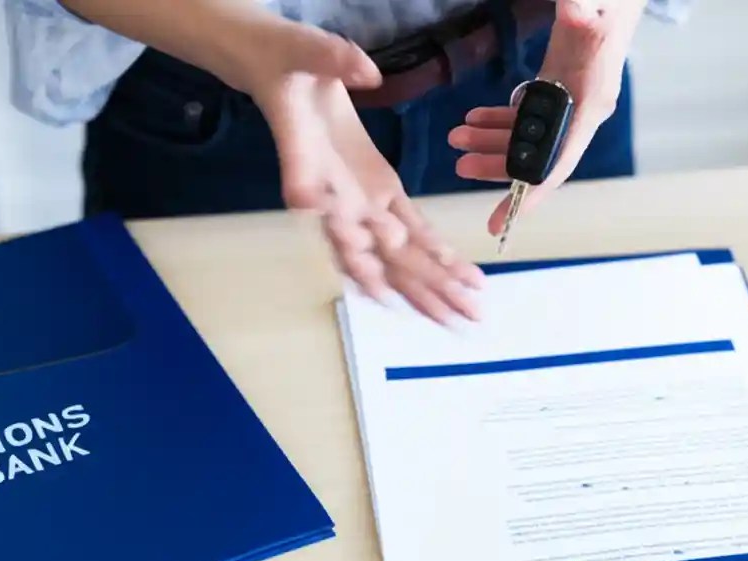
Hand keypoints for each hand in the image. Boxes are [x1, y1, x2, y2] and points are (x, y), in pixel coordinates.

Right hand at [241, 23, 484, 324]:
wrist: (281, 69)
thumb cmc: (285, 65)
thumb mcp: (304, 54)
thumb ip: (334, 62)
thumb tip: (363, 72)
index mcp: (313, 175)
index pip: (336, 222)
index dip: (364, 252)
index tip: (391, 280)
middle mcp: (338, 200)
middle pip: (379, 256)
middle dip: (420, 290)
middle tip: (455, 319)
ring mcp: (359, 199)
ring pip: (398, 253)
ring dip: (432, 285)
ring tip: (467, 313)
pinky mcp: (378, 187)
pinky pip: (409, 225)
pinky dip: (434, 251)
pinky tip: (456, 276)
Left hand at [448, 0, 644, 234]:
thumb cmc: (609, 1)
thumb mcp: (596, 4)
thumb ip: (583, 9)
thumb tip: (575, 9)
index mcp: (593, 102)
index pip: (562, 160)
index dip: (532, 193)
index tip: (505, 219)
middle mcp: (583, 110)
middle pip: (538, 154)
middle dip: (499, 165)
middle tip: (461, 166)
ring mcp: (570, 99)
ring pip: (528, 135)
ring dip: (491, 142)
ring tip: (456, 139)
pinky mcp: (558, 85)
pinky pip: (527, 114)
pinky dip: (498, 120)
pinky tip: (473, 119)